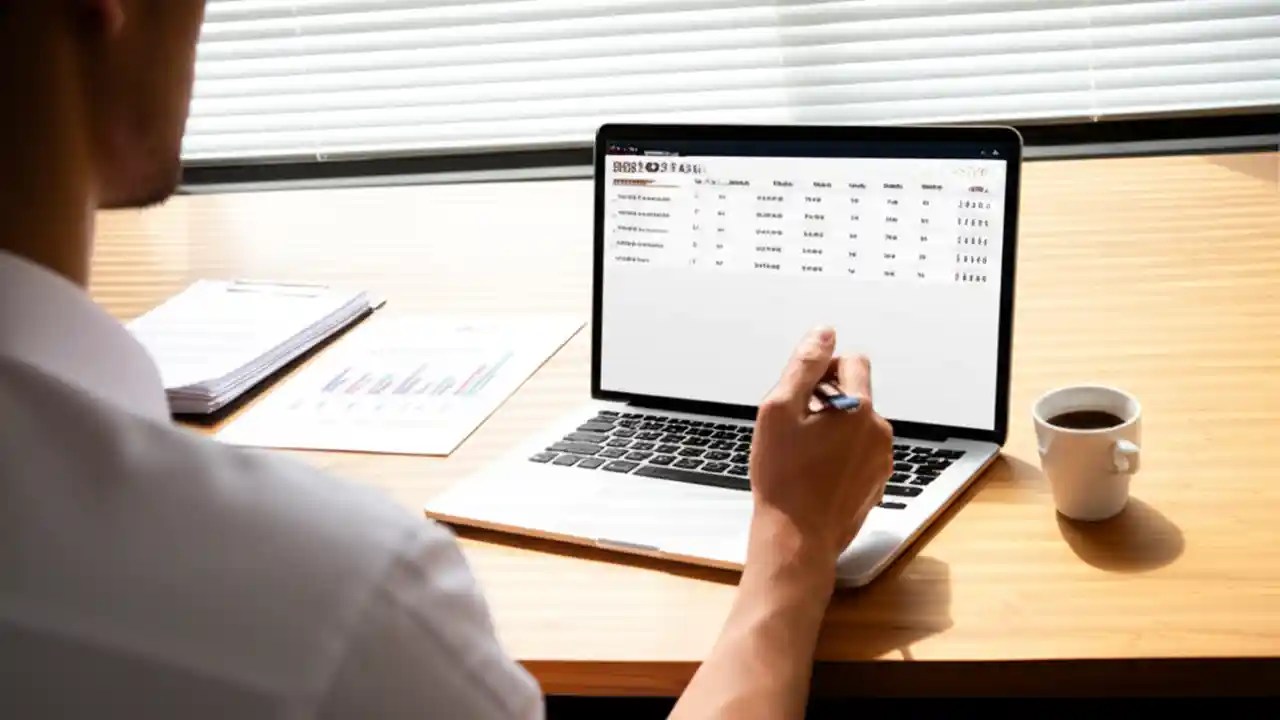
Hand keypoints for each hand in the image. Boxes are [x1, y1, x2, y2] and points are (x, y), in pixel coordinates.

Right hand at [748, 326, 892, 573]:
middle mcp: (879, 431)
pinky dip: (841, 455)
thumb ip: (804, 366)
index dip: (823, 369)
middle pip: (855, 394)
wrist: (796, 540)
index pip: (853, 361)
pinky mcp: (877, 482)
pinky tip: (816, 474)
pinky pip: (860, 453)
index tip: (802, 394)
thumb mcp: (778, 411)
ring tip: (804, 455)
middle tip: (796, 429)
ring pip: (857, 425)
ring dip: (834, 429)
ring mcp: (882, 459)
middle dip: (827, 401)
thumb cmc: (783, 479)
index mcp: (858, 409)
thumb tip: (824, 333)